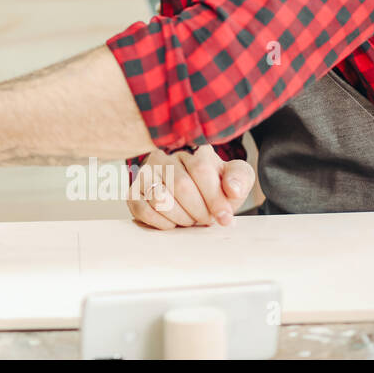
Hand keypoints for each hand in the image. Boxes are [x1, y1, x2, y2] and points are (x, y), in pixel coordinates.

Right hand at [128, 144, 254, 228]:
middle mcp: (164, 157)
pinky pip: (142, 209)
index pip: (200, 169)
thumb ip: (239, 178)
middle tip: (206, 219)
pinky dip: (162, 222)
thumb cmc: (214, 186)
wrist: (194, 196)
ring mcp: (145, 173)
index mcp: (191, 149)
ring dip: (181, 217)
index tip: (225, 217)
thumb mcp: (235, 178)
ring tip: (190, 218)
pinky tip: (173, 222)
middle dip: (199, 210)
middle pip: (181, 185)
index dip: (214, 197)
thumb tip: (232, 189)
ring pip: (160, 197)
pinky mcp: (133, 192)